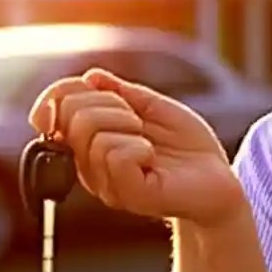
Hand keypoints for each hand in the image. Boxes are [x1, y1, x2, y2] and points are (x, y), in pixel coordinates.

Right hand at [28, 69, 246, 228]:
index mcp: (89, 143)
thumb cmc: (187, 148)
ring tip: (148, 141)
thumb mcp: (152, 109)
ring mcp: (107, 183)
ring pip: (94, 136)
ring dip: (129, 126)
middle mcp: (90, 166)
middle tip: (137, 120)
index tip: (91, 85)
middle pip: (73, 117)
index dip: (61, 92)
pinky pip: (114, 156)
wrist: (218, 180)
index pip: (53, 110)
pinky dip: (138, 147)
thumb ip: (120, 93)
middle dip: (111, 104)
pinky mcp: (129, 195)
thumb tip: (90, 76)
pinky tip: (152, 158)